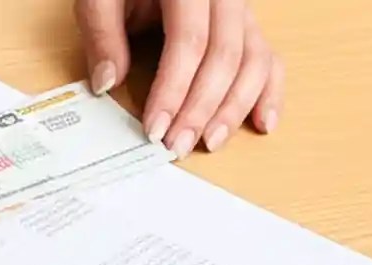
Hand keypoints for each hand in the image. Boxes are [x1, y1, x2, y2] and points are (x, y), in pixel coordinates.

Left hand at [75, 0, 284, 157]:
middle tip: (178, 145)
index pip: (189, 41)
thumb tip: (107, 83)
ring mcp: (240, 10)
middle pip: (226, 56)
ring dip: (235, 108)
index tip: (155, 128)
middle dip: (201, 108)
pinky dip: (269, 92)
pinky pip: (269, 58)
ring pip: (254, 60)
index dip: (174, 89)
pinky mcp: (246, 26)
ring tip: (210, 142)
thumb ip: (102, 33)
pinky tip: (262, 123)